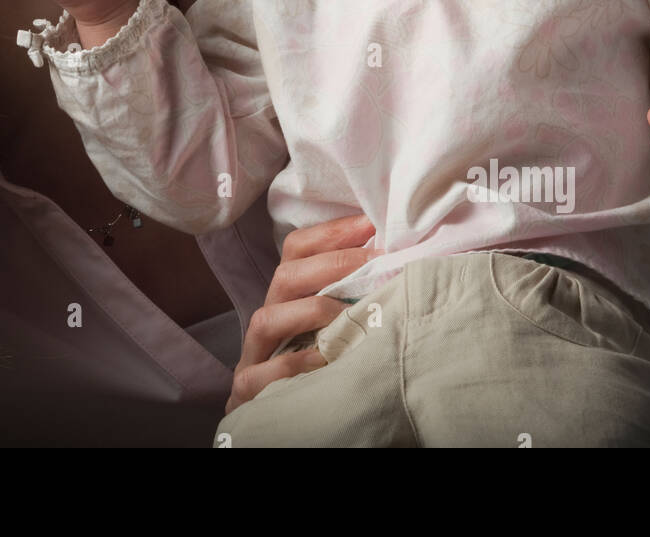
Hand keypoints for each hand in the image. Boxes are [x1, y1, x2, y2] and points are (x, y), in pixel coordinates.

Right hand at [224, 213, 383, 415]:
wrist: (289, 424)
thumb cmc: (324, 364)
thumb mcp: (339, 324)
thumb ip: (356, 294)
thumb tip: (401, 259)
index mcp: (287, 296)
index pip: (297, 249)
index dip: (331, 232)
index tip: (370, 224)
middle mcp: (268, 317)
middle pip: (285, 277)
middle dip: (331, 264)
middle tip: (375, 261)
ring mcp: (254, 355)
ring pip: (266, 319)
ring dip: (311, 311)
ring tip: (348, 313)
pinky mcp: (248, 391)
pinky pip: (261, 374)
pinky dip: (294, 365)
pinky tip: (325, 361)